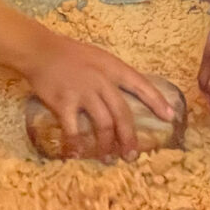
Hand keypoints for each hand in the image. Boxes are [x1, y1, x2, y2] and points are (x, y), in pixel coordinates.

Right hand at [21, 33, 175, 160]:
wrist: (40, 51)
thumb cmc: (70, 54)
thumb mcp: (99, 57)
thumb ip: (113, 75)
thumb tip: (129, 95)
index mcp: (112, 68)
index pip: (140, 85)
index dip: (157, 102)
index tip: (169, 117)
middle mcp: (101, 81)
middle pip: (122, 113)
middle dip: (129, 137)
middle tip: (132, 154)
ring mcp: (83, 93)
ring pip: (103, 124)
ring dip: (107, 145)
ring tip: (108, 158)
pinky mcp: (64, 103)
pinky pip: (74, 130)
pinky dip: (76, 145)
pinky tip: (77, 155)